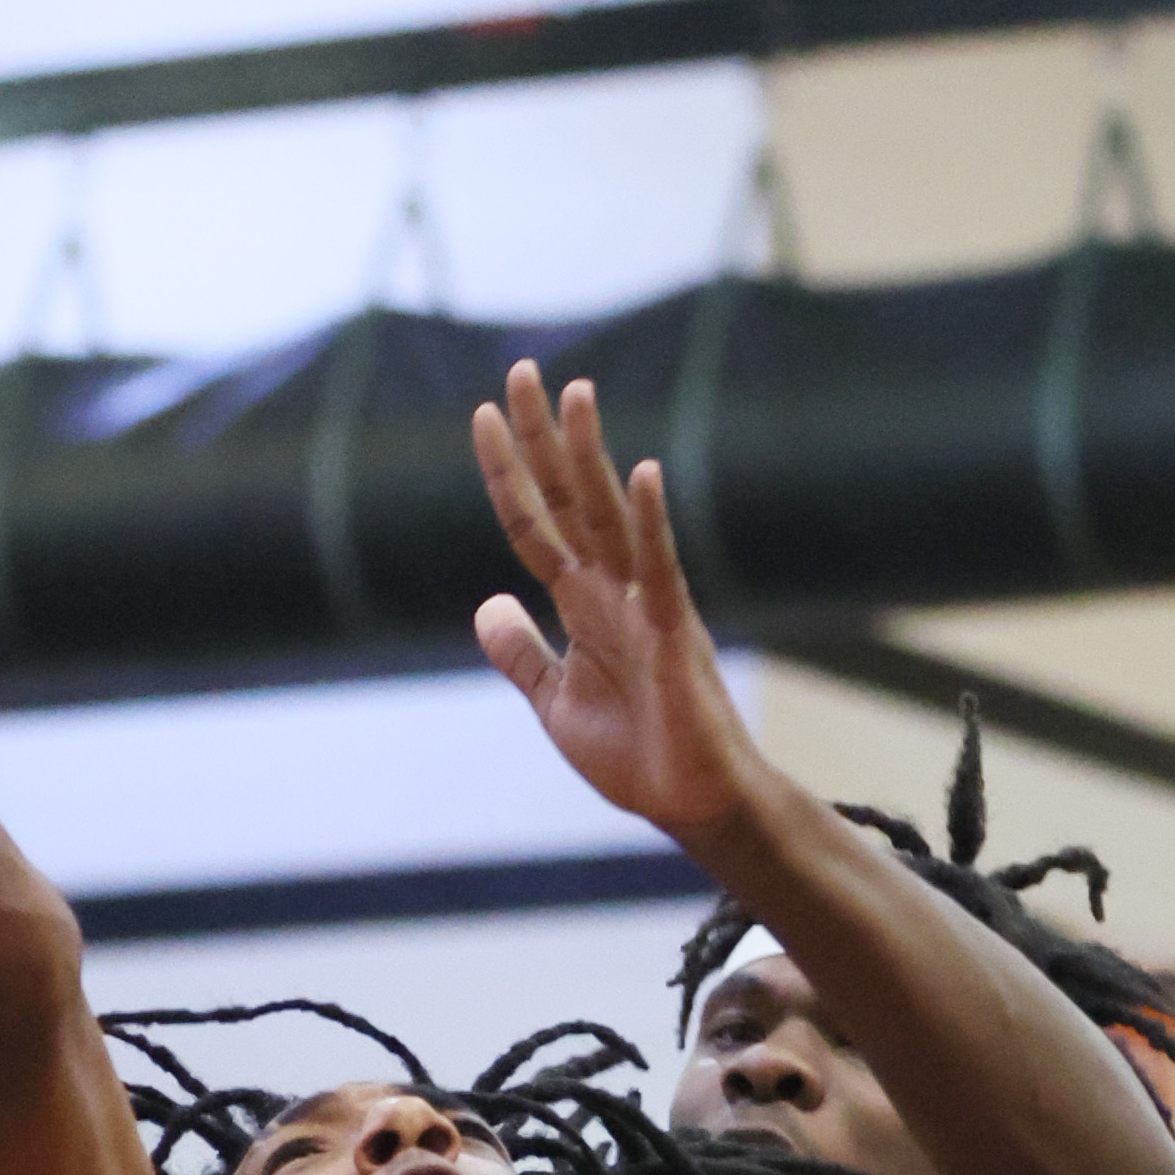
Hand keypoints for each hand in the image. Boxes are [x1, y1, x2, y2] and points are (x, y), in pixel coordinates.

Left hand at [471, 364, 760, 837]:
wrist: (691, 805)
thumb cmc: (638, 756)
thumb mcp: (555, 704)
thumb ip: (523, 655)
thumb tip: (487, 606)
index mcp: (583, 605)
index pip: (534, 526)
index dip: (508, 475)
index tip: (483, 416)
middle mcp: (614, 590)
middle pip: (570, 500)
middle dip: (544, 438)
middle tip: (520, 369)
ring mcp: (646, 604)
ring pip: (611, 517)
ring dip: (590, 456)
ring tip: (575, 393)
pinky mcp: (674, 632)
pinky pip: (660, 567)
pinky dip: (652, 522)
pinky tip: (643, 474)